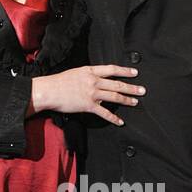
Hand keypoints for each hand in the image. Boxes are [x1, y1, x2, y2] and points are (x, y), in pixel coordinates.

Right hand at [29, 65, 144, 123]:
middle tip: (142, 90)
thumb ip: (88, 76)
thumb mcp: (76, 73)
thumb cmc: (59, 82)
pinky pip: (104, 113)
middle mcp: (94, 81)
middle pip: (117, 84)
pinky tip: (120, 122)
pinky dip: (113, 118)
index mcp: (90, 71)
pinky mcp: (88, 105)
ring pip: (114, 96)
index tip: (134, 73)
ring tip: (135, 102)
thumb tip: (98, 81)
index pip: (112, 69)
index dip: (125, 71)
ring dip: (127, 100)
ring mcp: (92, 93)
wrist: (49, 91)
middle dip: (131, 88)